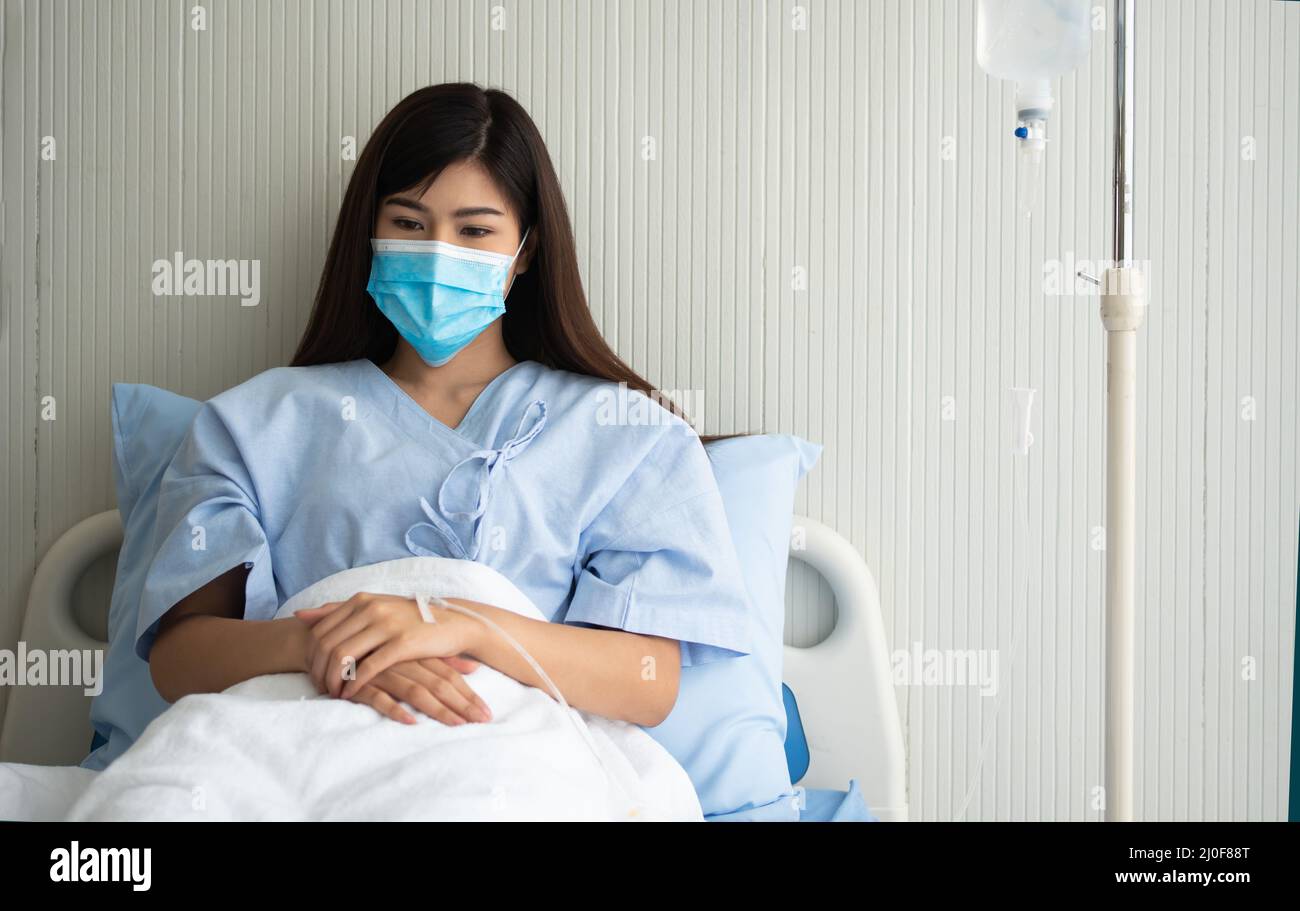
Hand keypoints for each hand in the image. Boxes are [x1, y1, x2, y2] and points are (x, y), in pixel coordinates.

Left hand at [295, 592, 478, 698]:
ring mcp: (386, 625)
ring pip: (343, 656)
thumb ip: (336, 610)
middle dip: (318, 671)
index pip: (320, 631)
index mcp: (360, 601)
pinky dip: (354, 684)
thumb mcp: (373, 607)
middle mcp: (370, 609)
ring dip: (333, 680)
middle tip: (320, 689)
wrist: (451, 622)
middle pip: (327, 645)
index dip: (311, 657)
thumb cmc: (409, 618)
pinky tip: (350, 695)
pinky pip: (368, 668)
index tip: (313, 674)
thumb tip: (300, 616)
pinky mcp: (402, 643)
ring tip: (333, 694)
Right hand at [346, 656, 492, 725]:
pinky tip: (410, 722)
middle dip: (462, 704)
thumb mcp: (411, 651)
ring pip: (416, 691)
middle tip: (483, 721)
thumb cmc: (377, 648)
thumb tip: (475, 667)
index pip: (449, 676)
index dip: (469, 694)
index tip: (487, 713)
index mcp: (417, 654)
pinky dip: (395, 709)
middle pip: (439, 684)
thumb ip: (442, 659)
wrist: (327, 638)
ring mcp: (384, 671)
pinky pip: (379, 696)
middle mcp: (405, 661)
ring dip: (438, 709)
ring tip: (457, 724)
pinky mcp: (361, 682)